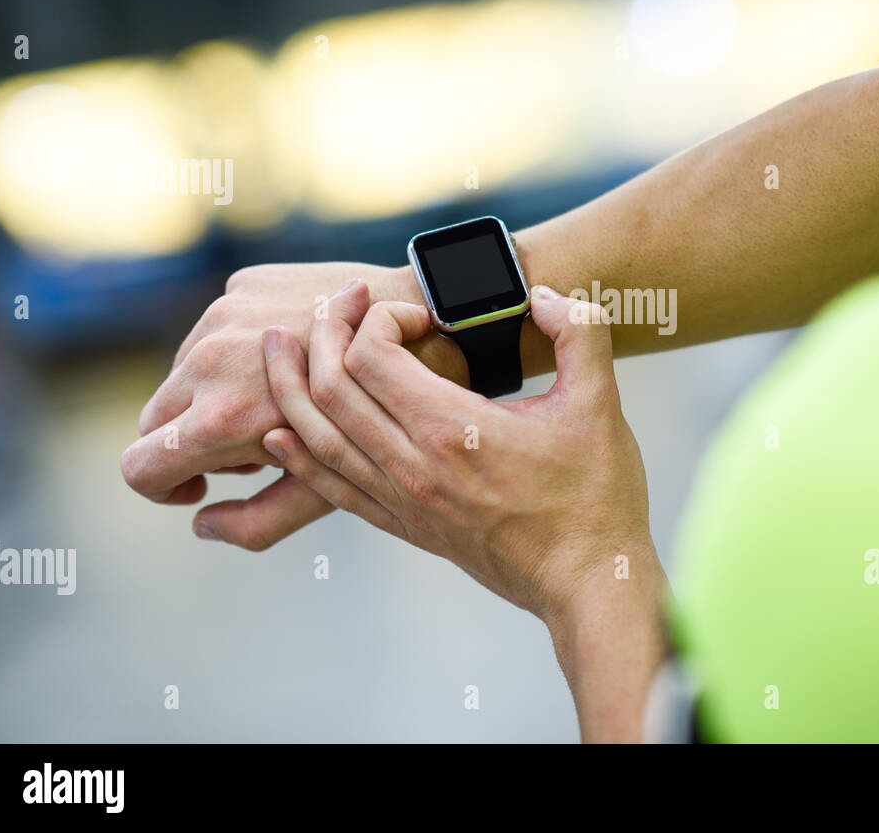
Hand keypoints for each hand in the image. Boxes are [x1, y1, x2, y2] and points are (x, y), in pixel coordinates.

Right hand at [120, 261, 458, 549]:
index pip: (141, 467)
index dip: (164, 487)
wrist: (426, 320)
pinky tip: (298, 353)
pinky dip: (239, 347)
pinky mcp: (243, 282)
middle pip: (156, 418)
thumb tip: (202, 525)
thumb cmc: (386, 421)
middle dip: (194, 440)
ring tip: (287, 396)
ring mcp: (223, 312)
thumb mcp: (326, 488)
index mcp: (223, 417)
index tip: (200, 485)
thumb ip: (259, 520)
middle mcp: (209, 359)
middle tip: (260, 443)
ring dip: (217, 391)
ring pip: (186, 370)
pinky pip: (217, 325)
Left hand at [254, 281, 665, 737]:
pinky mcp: (405, 525)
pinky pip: (330, 487)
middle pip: (329, 388)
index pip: (370, 355)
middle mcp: (412, 466)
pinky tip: (278, 433)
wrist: (588, 583)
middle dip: (325, 331)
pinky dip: (296, 453)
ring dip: (289, 384)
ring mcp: (403, 501)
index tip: (416, 310)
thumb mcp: (601, 401)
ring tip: (278, 346)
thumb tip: (538, 295)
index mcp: (452, 430)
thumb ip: (578, 330)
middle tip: (340, 300)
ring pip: (315, 436)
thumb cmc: (598, 496)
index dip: (380, 316)